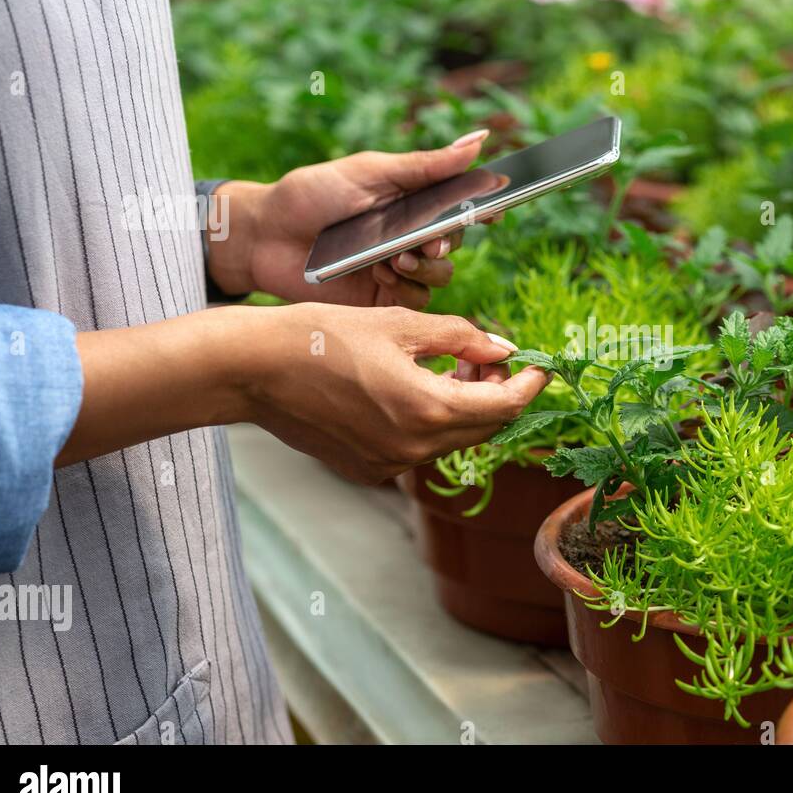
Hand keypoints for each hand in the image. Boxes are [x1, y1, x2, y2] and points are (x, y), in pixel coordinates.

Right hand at [61, 303, 548, 481]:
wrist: (253, 370)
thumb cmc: (321, 335)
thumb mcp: (401, 324)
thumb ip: (461, 338)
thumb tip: (504, 349)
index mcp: (427, 410)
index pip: (505, 407)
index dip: (529, 385)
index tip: (539, 366)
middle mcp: (413, 448)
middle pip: (483, 429)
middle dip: (498, 395)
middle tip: (493, 360)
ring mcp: (389, 464)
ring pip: (452, 439)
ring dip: (465, 407)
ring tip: (456, 368)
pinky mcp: (368, 468)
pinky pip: (419, 447)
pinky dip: (432, 421)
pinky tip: (418, 387)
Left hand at [207, 130, 494, 308]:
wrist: (265, 236)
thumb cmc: (312, 194)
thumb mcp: (371, 172)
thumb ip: (426, 165)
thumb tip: (479, 139)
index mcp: (413, 200)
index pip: (462, 205)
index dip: (484, 208)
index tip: (494, 209)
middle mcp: (410, 235)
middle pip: (456, 243)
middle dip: (446, 243)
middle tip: (427, 242)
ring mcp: (398, 268)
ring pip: (442, 275)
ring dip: (424, 268)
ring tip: (395, 260)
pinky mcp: (381, 297)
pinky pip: (416, 301)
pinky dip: (406, 289)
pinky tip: (381, 274)